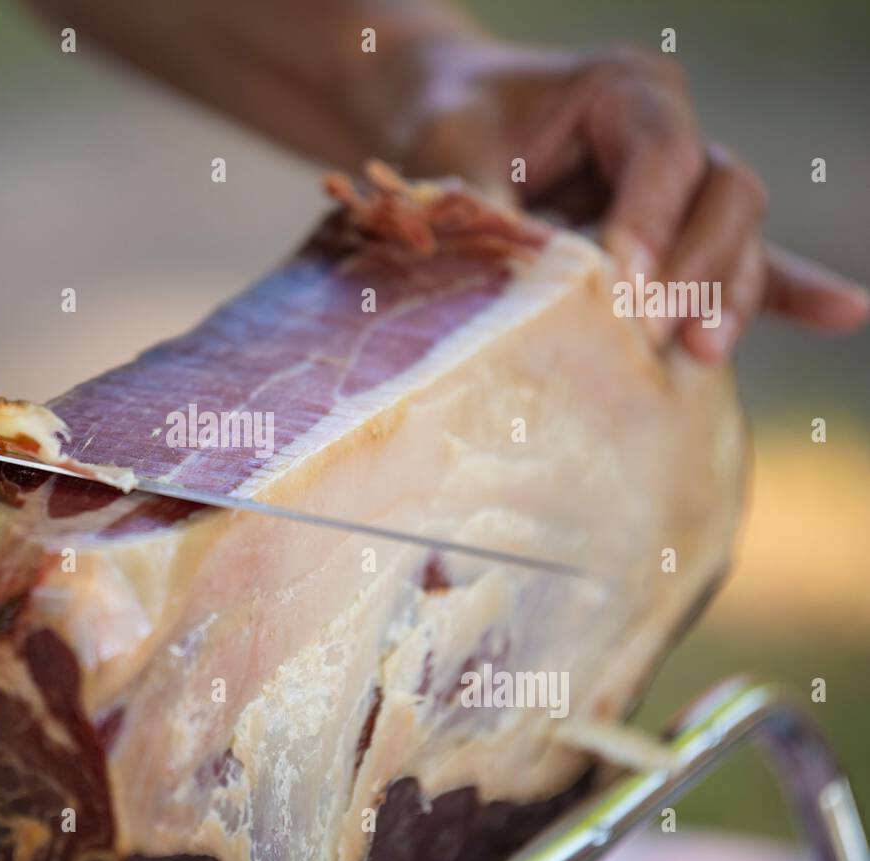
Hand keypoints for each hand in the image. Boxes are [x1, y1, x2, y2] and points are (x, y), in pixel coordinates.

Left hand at [367, 39, 868, 361]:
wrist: (447, 115)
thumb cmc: (451, 123)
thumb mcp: (454, 154)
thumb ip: (490, 212)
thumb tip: (515, 294)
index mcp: (627, 93)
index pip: (663, 157)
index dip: (652, 222)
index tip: (624, 287)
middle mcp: (670, 135)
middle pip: (725, 193)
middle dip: (698, 266)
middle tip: (655, 330)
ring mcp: (681, 188)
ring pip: (738, 236)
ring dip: (727, 296)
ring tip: (702, 351)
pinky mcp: (675, 237)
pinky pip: (740, 262)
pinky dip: (786, 292)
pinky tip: (843, 313)